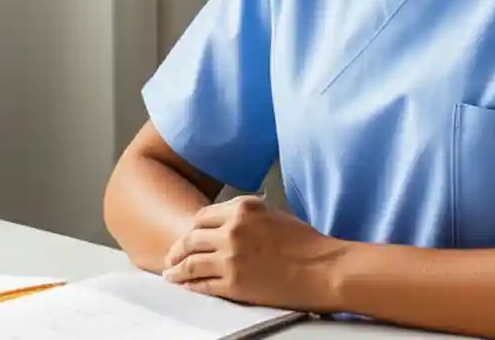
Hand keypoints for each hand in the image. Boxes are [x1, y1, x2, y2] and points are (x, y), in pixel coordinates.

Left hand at [161, 196, 345, 312]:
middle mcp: (232, 230)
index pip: (203, 216)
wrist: (323, 270)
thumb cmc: (307, 244)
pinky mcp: (233, 283)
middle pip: (191, 238)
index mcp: (243, 209)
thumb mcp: (274, 214)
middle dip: (178, 248)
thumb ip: (247, 216)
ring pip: (190, 262)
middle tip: (171, 256)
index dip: (193, 228)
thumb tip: (228, 223)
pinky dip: (190, 285)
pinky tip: (186, 286)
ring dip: (177, 269)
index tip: (189, 235)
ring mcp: (230, 258)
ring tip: (171, 273)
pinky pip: (202, 284)